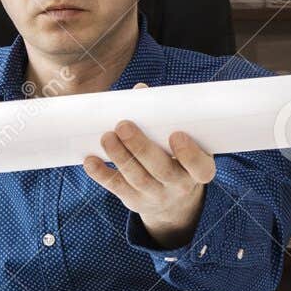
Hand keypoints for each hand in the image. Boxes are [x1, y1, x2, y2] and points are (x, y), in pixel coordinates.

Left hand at [82, 83, 215, 249]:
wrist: (172, 199)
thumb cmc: (178, 157)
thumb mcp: (185, 141)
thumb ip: (167, 118)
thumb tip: (140, 90)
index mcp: (199, 170)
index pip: (200, 168)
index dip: (189, 154)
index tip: (175, 135)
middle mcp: (180, 186)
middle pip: (162, 170)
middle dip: (141, 147)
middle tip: (123, 125)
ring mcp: (156, 196)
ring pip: (137, 178)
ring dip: (119, 156)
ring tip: (106, 136)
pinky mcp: (135, 200)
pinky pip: (117, 188)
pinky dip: (101, 175)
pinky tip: (90, 161)